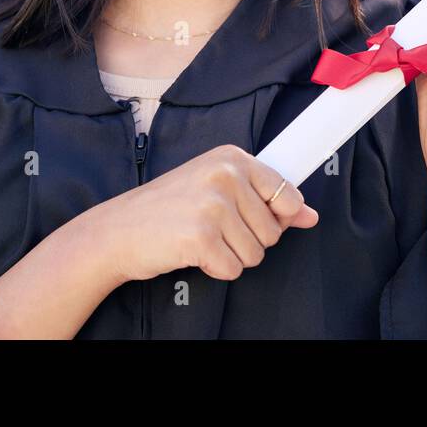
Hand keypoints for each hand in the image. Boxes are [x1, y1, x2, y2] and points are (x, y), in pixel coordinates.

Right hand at [105, 144, 317, 283]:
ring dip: (231, 256)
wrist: (116, 230)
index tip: (251, 219)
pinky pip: (234, 269)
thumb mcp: (218, 191)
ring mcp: (213, 206)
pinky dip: (215, 269)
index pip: (286, 193)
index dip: (277, 216)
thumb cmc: (167, 209)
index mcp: (231, 157)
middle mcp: (225, 176)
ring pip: (256, 253)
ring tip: (201, 238)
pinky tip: (192, 252)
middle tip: (212, 228)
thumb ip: (267, 201)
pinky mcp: (201, 237)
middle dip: (246, 240)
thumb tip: (310, 216)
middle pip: (273, 230)